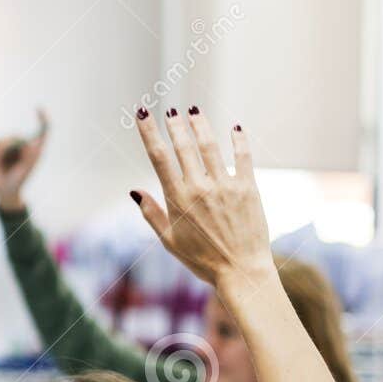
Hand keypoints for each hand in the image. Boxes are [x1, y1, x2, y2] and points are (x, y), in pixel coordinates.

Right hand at [0, 108, 47, 211]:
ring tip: (3, 164)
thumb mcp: (25, 170)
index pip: (43, 131)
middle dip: (11, 149)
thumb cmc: (18, 182)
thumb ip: (28, 157)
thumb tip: (25, 143)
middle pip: (18, 137)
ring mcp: (13, 147)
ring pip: (6, 139)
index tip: (38, 108)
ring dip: (2, 153)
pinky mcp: (2, 149)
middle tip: (10, 164)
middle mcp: (26, 146)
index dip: (42, 119)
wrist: (4, 190)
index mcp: (36, 151)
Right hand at [131, 108, 272, 289]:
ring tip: (194, 110)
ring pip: (210, 146)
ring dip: (200, 125)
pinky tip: (235, 127)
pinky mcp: (248, 188)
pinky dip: (238, 140)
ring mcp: (225, 186)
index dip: (149, 132)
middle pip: (184, 146)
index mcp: (177, 199)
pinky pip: (243, 157)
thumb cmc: (202, 260)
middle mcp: (200, 188)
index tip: (142, 113)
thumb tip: (134, 191)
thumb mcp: (169, 240)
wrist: (241, 271)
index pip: (159, 157)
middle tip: (170, 110)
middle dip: (174, 124)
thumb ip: (152, 213)